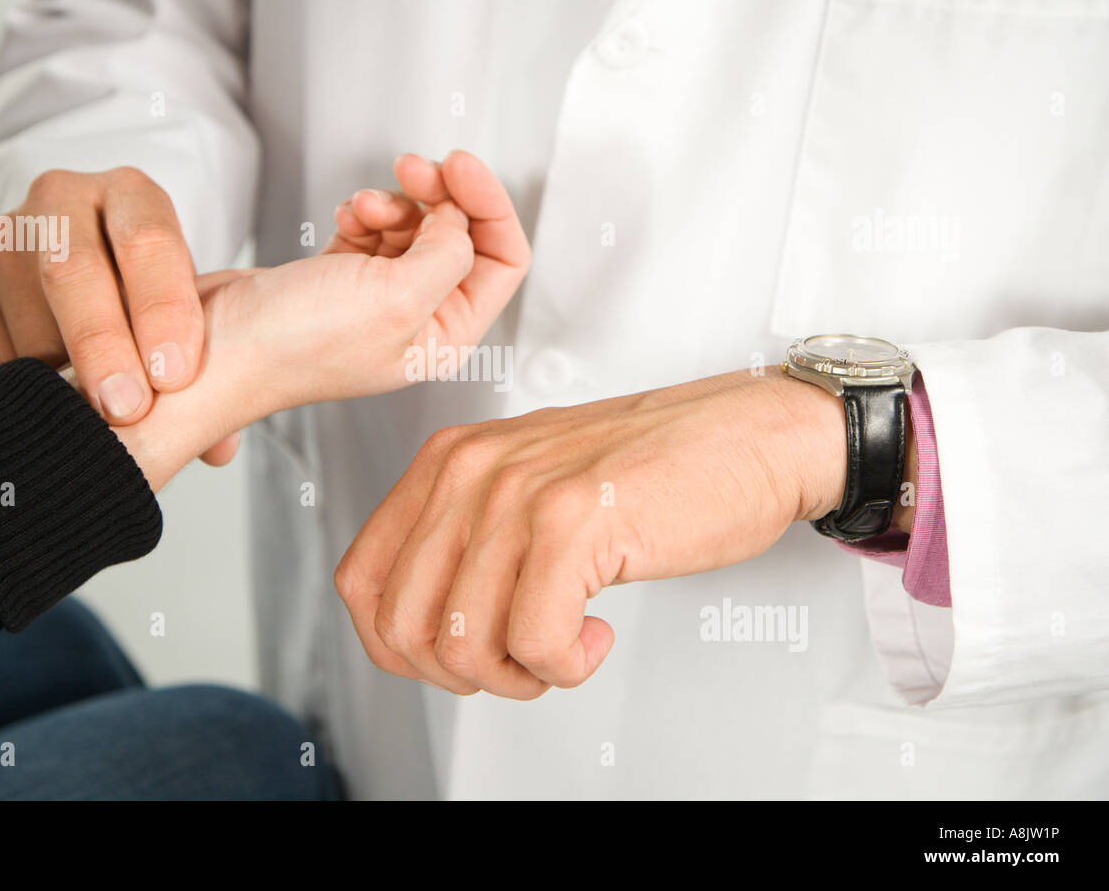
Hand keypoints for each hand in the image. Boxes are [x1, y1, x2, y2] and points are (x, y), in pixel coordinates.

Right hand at [0, 168, 205, 424]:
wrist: (95, 269)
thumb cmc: (154, 295)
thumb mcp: (191, 307)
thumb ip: (210, 366)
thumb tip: (219, 449)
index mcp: (130, 194)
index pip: (147, 242)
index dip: (161, 310)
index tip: (174, 377)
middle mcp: (61, 202)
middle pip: (73, 270)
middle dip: (101, 347)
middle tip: (126, 410)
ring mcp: (6, 239)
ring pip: (23, 313)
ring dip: (58, 377)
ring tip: (94, 422)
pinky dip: (20, 389)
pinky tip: (53, 412)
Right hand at [113, 151, 531, 488]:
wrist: (213, 351)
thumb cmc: (292, 344)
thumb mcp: (395, 298)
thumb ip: (448, 255)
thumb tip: (459, 220)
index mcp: (444, 339)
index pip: (503, 262)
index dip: (490, 207)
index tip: (459, 165)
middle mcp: (418, 322)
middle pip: (462, 237)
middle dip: (441, 195)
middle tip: (411, 166)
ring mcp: (378, 300)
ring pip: (416, 228)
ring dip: (395, 203)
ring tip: (361, 205)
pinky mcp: (340, 280)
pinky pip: (375, 230)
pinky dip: (365, 213)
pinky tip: (343, 216)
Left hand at [334, 367, 856, 698]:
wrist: (750, 436)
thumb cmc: (651, 469)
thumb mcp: (529, 487)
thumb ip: (467, 538)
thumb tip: (421, 626)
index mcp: (448, 463)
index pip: (360, 580)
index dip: (395, 646)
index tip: (449, 656)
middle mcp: (471, 471)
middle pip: (402, 626)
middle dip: (458, 672)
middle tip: (517, 660)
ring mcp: (520, 495)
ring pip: (461, 645)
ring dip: (517, 675)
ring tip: (563, 646)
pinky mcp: (576, 523)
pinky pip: (534, 645)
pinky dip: (565, 666)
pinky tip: (597, 633)